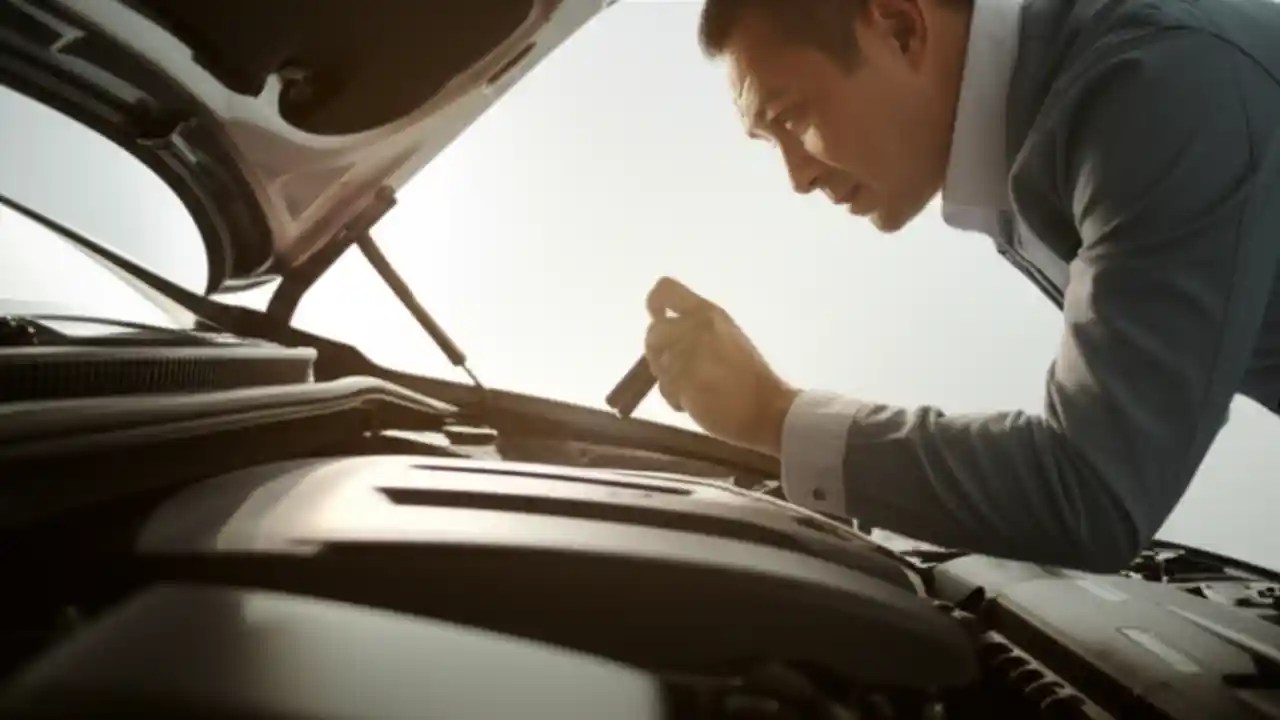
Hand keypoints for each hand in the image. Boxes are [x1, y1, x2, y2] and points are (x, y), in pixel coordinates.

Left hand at [644, 277, 799, 455]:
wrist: (766, 407)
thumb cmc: (749, 374)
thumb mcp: (725, 335)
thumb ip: (695, 328)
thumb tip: (663, 327)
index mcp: (707, 312)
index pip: (665, 291)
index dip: (656, 306)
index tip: (661, 321)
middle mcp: (694, 328)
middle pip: (652, 332)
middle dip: (658, 353)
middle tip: (679, 369)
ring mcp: (687, 355)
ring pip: (657, 365)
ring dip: (670, 380)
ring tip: (696, 388)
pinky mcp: (683, 382)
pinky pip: (665, 389)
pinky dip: (677, 399)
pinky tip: (698, 401)